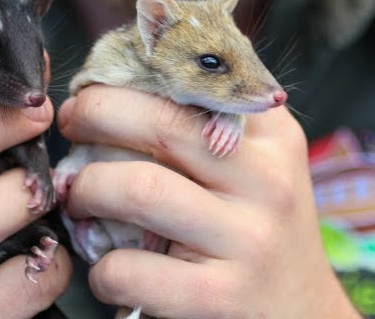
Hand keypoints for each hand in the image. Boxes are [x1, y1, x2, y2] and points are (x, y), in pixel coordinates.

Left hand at [57, 85, 356, 318]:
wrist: (304, 317)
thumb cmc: (258, 234)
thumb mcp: (255, 167)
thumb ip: (205, 123)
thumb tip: (115, 80)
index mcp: (271, 134)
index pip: (190, 81)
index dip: (123, 79)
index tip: (91, 92)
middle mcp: (266, 179)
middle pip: (158, 122)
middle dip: (92, 117)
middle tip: (70, 130)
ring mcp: (247, 238)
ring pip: (137, 188)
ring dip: (85, 191)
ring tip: (77, 199)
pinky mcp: (221, 296)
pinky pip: (130, 269)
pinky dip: (101, 270)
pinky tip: (110, 271)